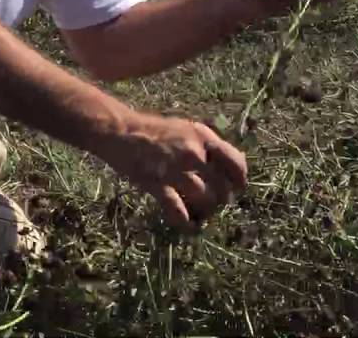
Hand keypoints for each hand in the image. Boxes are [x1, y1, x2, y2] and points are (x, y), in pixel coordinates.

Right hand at [105, 113, 247, 230]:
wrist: (117, 130)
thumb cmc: (150, 129)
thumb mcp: (183, 128)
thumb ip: (204, 145)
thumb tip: (227, 168)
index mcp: (201, 136)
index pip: (235, 162)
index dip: (239, 180)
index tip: (236, 188)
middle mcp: (192, 152)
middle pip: (221, 186)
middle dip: (221, 200)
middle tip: (214, 204)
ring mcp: (174, 168)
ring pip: (204, 199)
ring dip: (205, 211)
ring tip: (201, 214)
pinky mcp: (156, 184)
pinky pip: (178, 210)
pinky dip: (186, 223)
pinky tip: (190, 228)